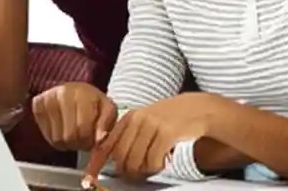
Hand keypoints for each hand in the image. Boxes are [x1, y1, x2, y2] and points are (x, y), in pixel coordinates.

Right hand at [32, 82, 116, 151]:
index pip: (83, 130)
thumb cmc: (92, 101)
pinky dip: (56, 139)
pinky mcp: (37, 106)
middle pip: (69, 137)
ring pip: (57, 139)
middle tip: (83, 139)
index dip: (89, 141)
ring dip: (67, 144)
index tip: (92, 140)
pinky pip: (46, 136)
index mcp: (82, 94)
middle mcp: (62, 94)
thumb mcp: (107, 110)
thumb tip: (99, 139)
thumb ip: (106, 124)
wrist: (74, 90)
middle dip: (79, 144)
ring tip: (74, 134)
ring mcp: (47, 100)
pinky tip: (63, 131)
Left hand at [83, 93, 218, 181]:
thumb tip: (111, 159)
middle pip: (121, 158)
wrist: (197, 109)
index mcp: (129, 117)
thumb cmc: (170, 119)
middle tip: (137, 175)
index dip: (96, 164)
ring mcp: (152, 125)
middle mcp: (138, 119)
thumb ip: (128, 136)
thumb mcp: (145, 121)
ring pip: (136, 162)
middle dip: (127, 172)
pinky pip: (153, 161)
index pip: (106, 144)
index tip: (89, 178)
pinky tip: (163, 161)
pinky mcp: (167, 133)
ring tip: (153, 166)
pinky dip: (156, 167)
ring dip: (143, 171)